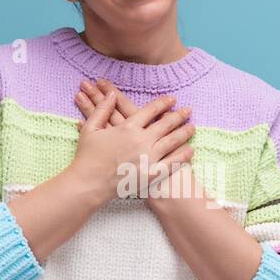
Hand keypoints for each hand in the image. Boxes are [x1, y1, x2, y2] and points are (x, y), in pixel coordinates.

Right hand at [70, 80, 194, 203]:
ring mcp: (148, 158)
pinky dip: (183, 155)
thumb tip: (112, 94)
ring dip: (184, 132)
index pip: (151, 111)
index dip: (163, 104)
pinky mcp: (151, 174)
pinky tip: (190, 150)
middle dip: (179, 116)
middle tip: (188, 110)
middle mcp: (141, 140)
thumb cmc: (87, 157)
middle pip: (166, 124)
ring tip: (192, 127)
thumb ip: (102, 109)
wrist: (89, 184)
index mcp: (127, 128)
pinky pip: (172, 163)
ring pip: (172, 141)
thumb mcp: (90, 128)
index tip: (172, 100)